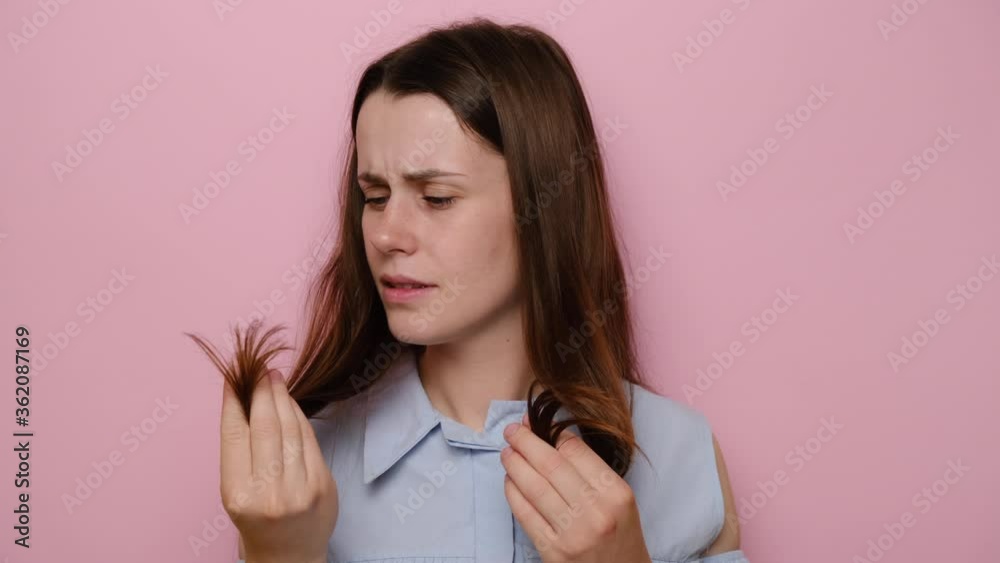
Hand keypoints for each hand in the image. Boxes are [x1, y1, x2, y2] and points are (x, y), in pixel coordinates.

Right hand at [220, 368, 337, 562]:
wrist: (289, 555)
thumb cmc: (256, 519)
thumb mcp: (236, 491)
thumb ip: (240, 452)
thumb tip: (245, 400)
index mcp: (239, 494)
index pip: (235, 436)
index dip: (234, 403)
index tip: (233, 380)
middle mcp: (269, 491)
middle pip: (265, 427)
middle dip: (262, 393)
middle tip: (260, 370)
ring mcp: (300, 487)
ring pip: (290, 429)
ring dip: (282, 398)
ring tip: (274, 379)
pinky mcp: (323, 484)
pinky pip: (309, 440)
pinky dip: (299, 417)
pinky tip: (291, 403)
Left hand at [501, 414, 650, 562]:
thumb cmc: (620, 537)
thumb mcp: (620, 501)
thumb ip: (592, 471)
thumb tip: (553, 438)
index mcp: (615, 493)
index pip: (576, 451)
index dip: (552, 432)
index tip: (536, 423)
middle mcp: (595, 511)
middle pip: (551, 464)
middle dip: (526, 442)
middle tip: (512, 430)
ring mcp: (572, 533)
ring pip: (534, 486)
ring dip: (515, 464)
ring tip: (507, 452)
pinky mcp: (552, 551)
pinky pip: (525, 514)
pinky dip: (513, 493)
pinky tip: (509, 481)